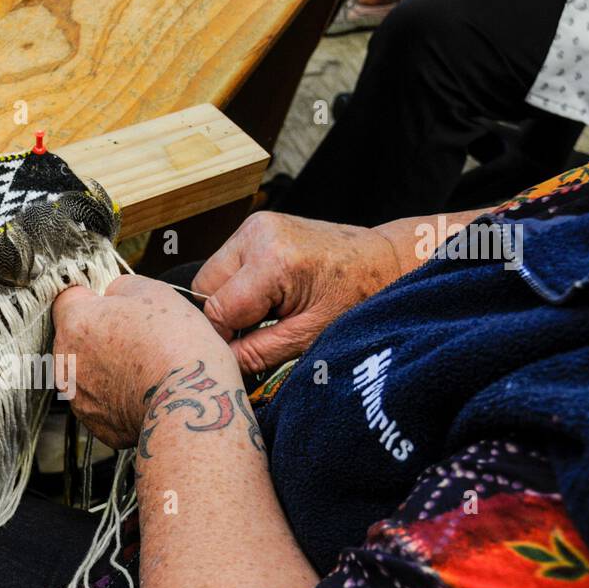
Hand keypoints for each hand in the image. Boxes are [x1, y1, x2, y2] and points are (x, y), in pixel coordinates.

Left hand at [52, 275, 233, 448]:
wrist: (189, 402)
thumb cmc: (174, 346)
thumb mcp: (154, 291)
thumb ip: (121, 286)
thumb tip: (113, 293)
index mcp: (75, 322)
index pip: (68, 298)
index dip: (93, 298)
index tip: (113, 305)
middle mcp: (66, 361)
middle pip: (75, 339)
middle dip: (99, 336)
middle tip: (137, 338)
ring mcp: (78, 397)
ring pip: (86, 372)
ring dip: (106, 368)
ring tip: (143, 367)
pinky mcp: (95, 424)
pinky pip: (100, 403)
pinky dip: (116, 398)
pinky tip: (142, 391)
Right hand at [192, 211, 404, 374]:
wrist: (384, 260)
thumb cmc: (356, 299)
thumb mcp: (308, 336)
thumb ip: (257, 352)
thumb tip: (220, 362)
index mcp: (273, 261)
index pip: (216, 308)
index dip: (222, 337)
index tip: (238, 353)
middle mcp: (257, 233)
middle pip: (204, 286)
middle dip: (222, 315)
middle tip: (254, 332)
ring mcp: (254, 224)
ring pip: (210, 275)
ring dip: (227, 299)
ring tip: (265, 311)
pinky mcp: (256, 225)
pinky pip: (226, 263)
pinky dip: (237, 284)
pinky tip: (266, 295)